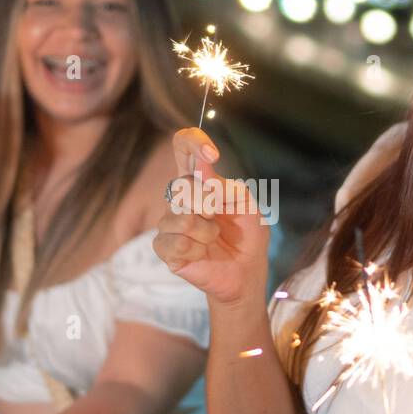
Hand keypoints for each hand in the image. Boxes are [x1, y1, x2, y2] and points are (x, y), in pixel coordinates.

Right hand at [151, 127, 270, 306]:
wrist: (246, 271)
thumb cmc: (246, 235)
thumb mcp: (246, 205)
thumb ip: (226, 185)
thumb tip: (204, 165)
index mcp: (198, 180)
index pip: (182, 148)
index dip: (192, 142)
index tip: (212, 155)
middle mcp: (179, 198)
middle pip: (182, 185)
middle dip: (209, 204)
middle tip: (218, 219)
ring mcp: (169, 222)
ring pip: (181, 218)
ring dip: (207, 232)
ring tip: (213, 239)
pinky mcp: (165, 248)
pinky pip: (176, 243)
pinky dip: (197, 249)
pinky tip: (202, 253)